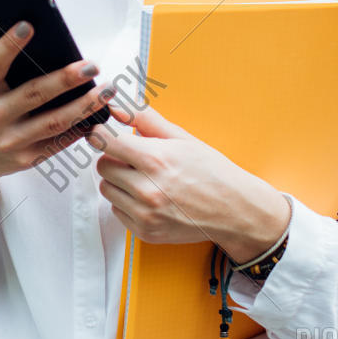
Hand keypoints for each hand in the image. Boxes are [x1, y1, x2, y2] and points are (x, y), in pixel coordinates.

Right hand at [0, 21, 114, 245]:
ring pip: (56, 121)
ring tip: (108, 90)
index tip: (28, 25)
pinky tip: (99, 114)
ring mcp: (10, 142)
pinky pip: (61, 140)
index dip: (9, 44)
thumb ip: (4, 73)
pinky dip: (82, 126)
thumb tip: (47, 47)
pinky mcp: (27, 159)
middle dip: (67, 79)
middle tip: (92, 65)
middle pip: (34, 94)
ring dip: (86, 105)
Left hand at [85, 99, 290, 261]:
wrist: (235, 210)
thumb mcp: (182, 138)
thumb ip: (145, 119)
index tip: (105, 134)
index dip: (103, 134)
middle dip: (114, 158)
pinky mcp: (145, 231)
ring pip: (107, 189)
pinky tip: (150, 197)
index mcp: (156, 160)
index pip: (105, 142)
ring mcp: (145, 214)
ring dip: (119, 181)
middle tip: (136, 159)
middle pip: (102, 166)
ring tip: (145, 178)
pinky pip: (117, 211)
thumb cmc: (212, 172)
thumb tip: (118, 107)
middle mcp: (147, 189)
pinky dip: (127, 203)